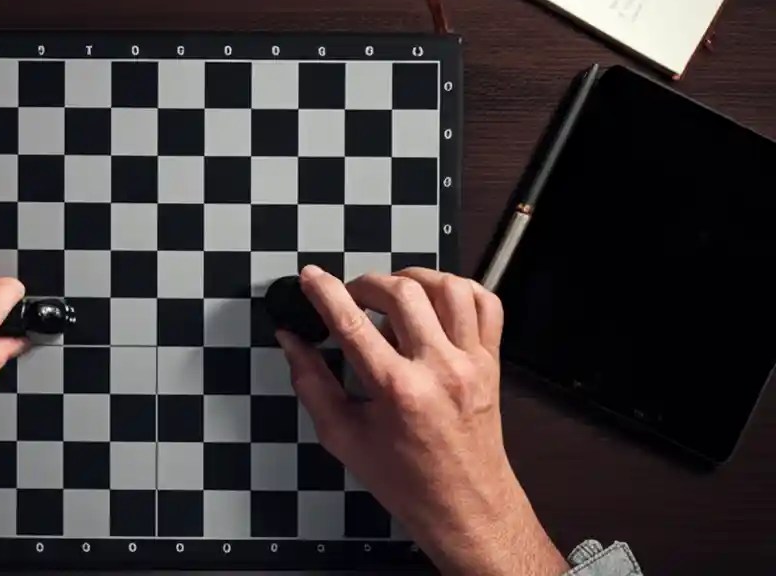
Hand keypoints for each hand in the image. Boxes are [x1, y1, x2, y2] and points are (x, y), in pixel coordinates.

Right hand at [276, 265, 566, 575]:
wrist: (465, 505)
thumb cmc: (405, 479)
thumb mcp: (343, 436)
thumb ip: (311, 383)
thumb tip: (291, 342)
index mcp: (398, 391)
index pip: (353, 324)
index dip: (325, 293)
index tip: (311, 277)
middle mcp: (440, 370)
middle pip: (402, 293)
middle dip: (366, 283)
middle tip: (351, 296)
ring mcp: (471, 362)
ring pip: (448, 288)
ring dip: (414, 279)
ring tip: (393, 291)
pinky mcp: (491, 362)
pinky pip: (486, 304)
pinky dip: (460, 290)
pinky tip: (437, 300)